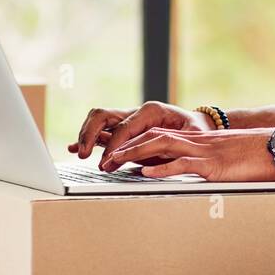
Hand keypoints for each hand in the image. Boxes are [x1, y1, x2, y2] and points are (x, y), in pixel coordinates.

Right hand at [67, 101, 216, 169]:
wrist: (200, 125)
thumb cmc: (197, 131)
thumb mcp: (193, 136)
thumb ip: (176, 144)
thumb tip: (157, 157)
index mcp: (151, 111)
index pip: (124, 127)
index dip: (114, 146)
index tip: (107, 163)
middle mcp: (137, 112)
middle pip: (104, 115)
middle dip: (90, 134)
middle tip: (83, 154)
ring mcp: (129, 119)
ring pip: (99, 119)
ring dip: (86, 134)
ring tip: (78, 152)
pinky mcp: (125, 129)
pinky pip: (102, 130)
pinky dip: (88, 137)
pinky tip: (74, 148)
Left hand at [103, 127, 274, 182]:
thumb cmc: (265, 154)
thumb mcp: (234, 156)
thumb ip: (216, 161)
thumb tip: (207, 172)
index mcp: (203, 141)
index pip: (162, 135)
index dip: (138, 140)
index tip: (119, 148)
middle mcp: (200, 142)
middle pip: (154, 136)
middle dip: (128, 145)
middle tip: (106, 155)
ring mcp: (206, 152)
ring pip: (162, 146)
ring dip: (135, 154)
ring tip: (114, 162)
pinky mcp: (215, 166)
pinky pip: (183, 165)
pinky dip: (162, 168)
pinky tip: (145, 172)